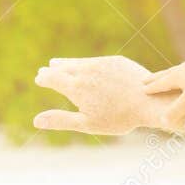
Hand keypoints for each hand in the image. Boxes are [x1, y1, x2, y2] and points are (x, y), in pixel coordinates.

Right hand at [33, 56, 164, 135]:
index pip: (52, 78)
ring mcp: (101, 64)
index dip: (44, 78)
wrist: (149, 100)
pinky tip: (87, 66)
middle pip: (63, 68)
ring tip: (58, 63)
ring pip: (79, 62)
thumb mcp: (87, 124)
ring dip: (67, 63)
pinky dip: (86, 63)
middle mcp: (86, 71)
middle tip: (44, 70)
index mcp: (75, 87)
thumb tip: (35, 120)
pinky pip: (96, 61)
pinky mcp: (116, 61)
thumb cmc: (119, 117)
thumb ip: (61, 121)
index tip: (39, 78)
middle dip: (52, 70)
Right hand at [143, 59, 184, 128]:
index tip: (142, 90)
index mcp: (177, 76)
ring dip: (166, 75)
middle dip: (154, 79)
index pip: (160, 83)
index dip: (151, 88)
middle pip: (164, 74)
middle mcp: (182, 69)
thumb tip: (161, 121)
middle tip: (144, 80)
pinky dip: (179, 74)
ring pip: (175, 71)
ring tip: (162, 77)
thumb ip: (176, 111)